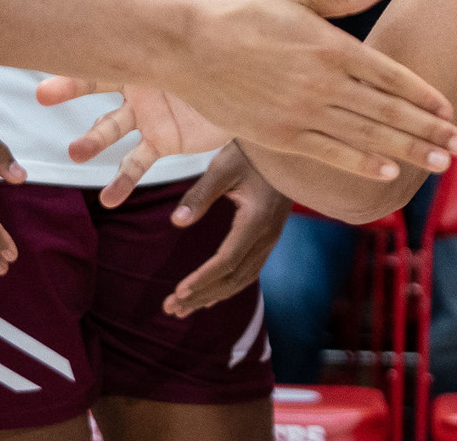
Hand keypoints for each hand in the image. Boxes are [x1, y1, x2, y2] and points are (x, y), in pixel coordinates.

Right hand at [38, 0, 456, 189]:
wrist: (183, 46)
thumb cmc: (239, 14)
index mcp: (331, 46)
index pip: (391, 75)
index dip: (423, 94)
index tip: (449, 108)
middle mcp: (323, 82)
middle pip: (388, 111)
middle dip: (428, 130)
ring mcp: (302, 112)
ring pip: (367, 136)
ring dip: (408, 151)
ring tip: (440, 162)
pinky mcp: (278, 135)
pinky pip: (329, 154)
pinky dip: (362, 163)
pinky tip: (389, 172)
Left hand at [162, 142, 290, 316]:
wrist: (286, 147)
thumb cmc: (251, 153)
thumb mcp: (223, 167)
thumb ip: (200, 194)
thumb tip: (176, 221)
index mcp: (257, 220)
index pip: (227, 261)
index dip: (203, 279)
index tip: (179, 292)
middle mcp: (268, 234)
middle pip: (234, 277)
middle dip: (202, 295)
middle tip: (170, 308)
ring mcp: (271, 237)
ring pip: (243, 278)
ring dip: (213, 296)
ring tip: (182, 309)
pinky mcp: (269, 235)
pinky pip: (250, 270)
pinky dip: (228, 287)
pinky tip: (210, 297)